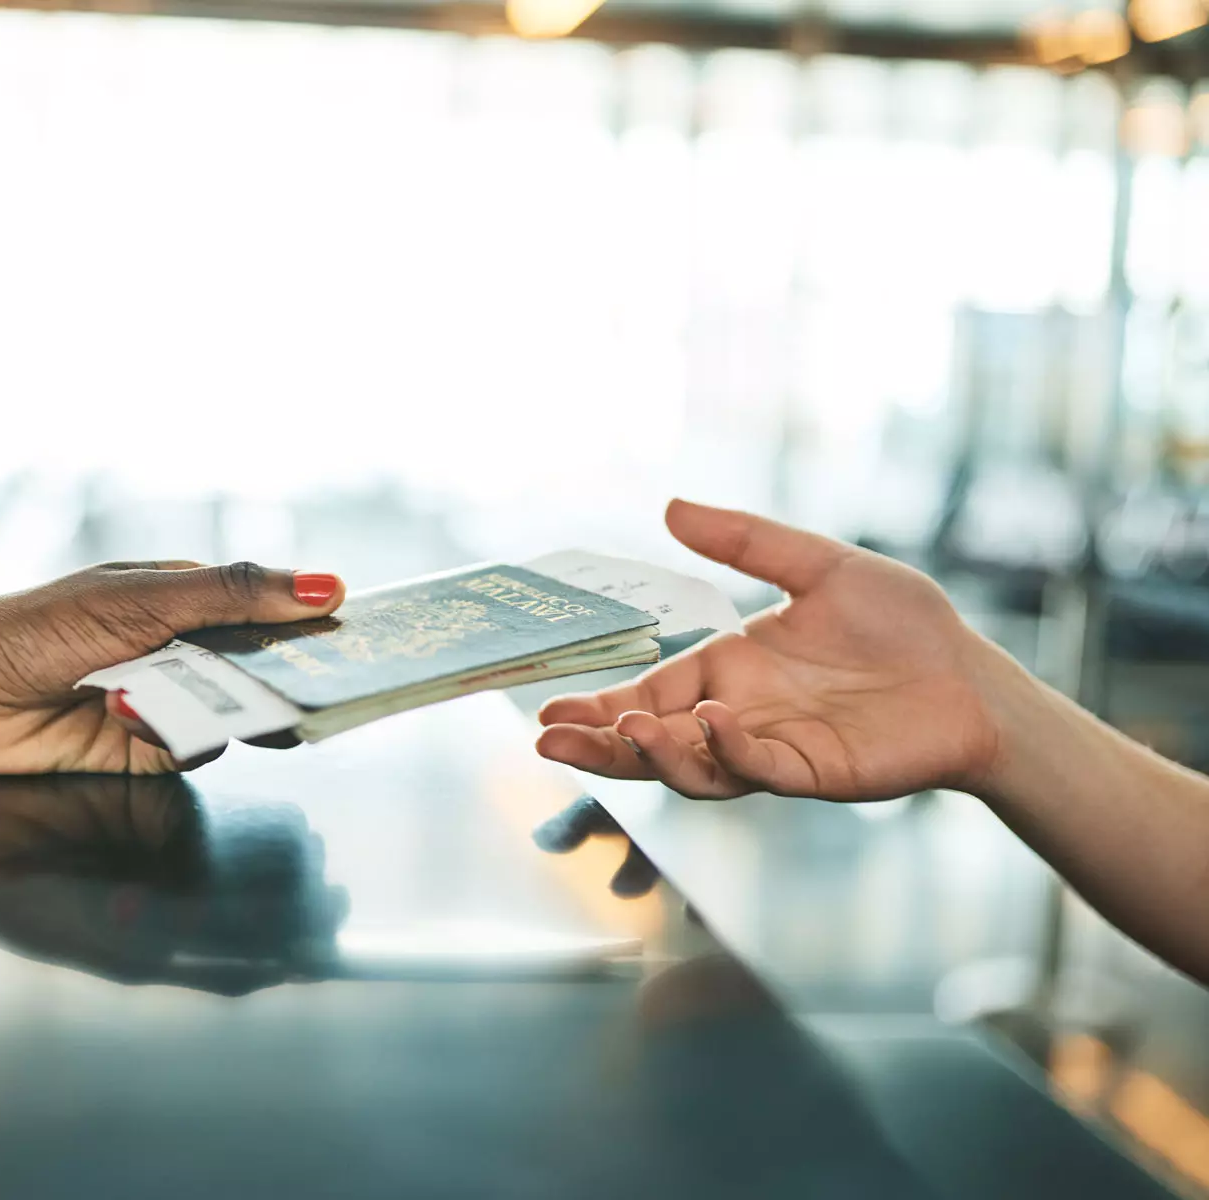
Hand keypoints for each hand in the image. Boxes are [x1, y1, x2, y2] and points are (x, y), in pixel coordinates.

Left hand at [0, 561, 343, 774]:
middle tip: (320, 692)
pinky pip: (193, 750)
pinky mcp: (146, 751)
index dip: (315, 622)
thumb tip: (327, 584)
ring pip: (234, 713)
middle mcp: (183, 649)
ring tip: (204, 703)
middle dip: (288, 678)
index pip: (271, 607)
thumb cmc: (37, 629)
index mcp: (187, 596)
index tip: (361, 638)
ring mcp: (167, 701)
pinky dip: (176, 738)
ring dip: (224, 710)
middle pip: (264, 666)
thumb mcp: (143, 598)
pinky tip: (126, 716)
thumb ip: (235, 595)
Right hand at [536, 500, 1010, 800]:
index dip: (597, 708)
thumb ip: (745, 542)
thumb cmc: (902, 625)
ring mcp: (772, 750)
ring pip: (694, 768)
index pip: (645, 697)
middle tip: (551, 741)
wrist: (973, 675)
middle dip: (600, 746)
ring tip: (627, 729)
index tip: (547, 711)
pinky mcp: (815, 772)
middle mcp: (737, 717)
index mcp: (726, 672)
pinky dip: (731, 749)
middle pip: (651, 744)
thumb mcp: (818, 566)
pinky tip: (715, 719)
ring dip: (656, 755)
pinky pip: (761, 768)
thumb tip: (671, 506)